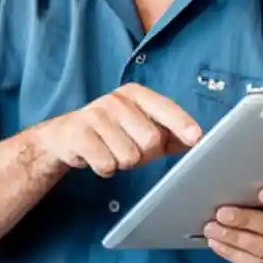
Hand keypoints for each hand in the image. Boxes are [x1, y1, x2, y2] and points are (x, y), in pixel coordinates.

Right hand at [33, 83, 201, 177]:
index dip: (182, 123)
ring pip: (128, 156)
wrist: (66, 137)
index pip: (164, 107)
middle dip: (144, 154)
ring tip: (110, 151)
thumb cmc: (112, 133)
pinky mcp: (79, 134)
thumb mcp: (141, 128)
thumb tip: (197, 139)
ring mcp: (96, 114)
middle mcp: (116, 100)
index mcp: (136, 94)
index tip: (197, 138)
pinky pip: (107, 164)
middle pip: (150, 140)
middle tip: (128, 148)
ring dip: (122, 163)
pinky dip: (105, 168)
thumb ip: (170, 133)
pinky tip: (96, 157)